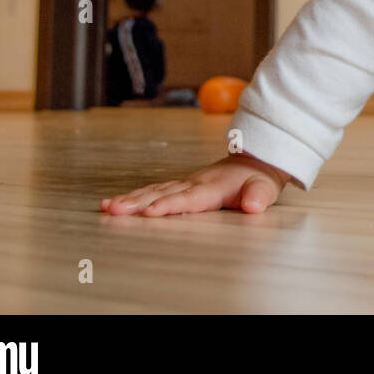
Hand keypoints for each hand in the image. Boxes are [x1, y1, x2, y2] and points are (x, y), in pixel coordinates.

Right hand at [99, 153, 292, 216]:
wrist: (255, 161)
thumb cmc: (258, 179)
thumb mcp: (266, 188)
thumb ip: (259, 197)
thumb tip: (252, 206)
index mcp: (212, 187)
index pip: (188, 198)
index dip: (169, 205)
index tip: (149, 212)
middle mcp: (193, 183)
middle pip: (162, 193)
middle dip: (137, 203)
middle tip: (114, 210)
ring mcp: (184, 183)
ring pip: (153, 191)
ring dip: (129, 200)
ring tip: (106, 208)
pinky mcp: (179, 186)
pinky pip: (153, 190)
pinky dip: (133, 197)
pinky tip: (113, 203)